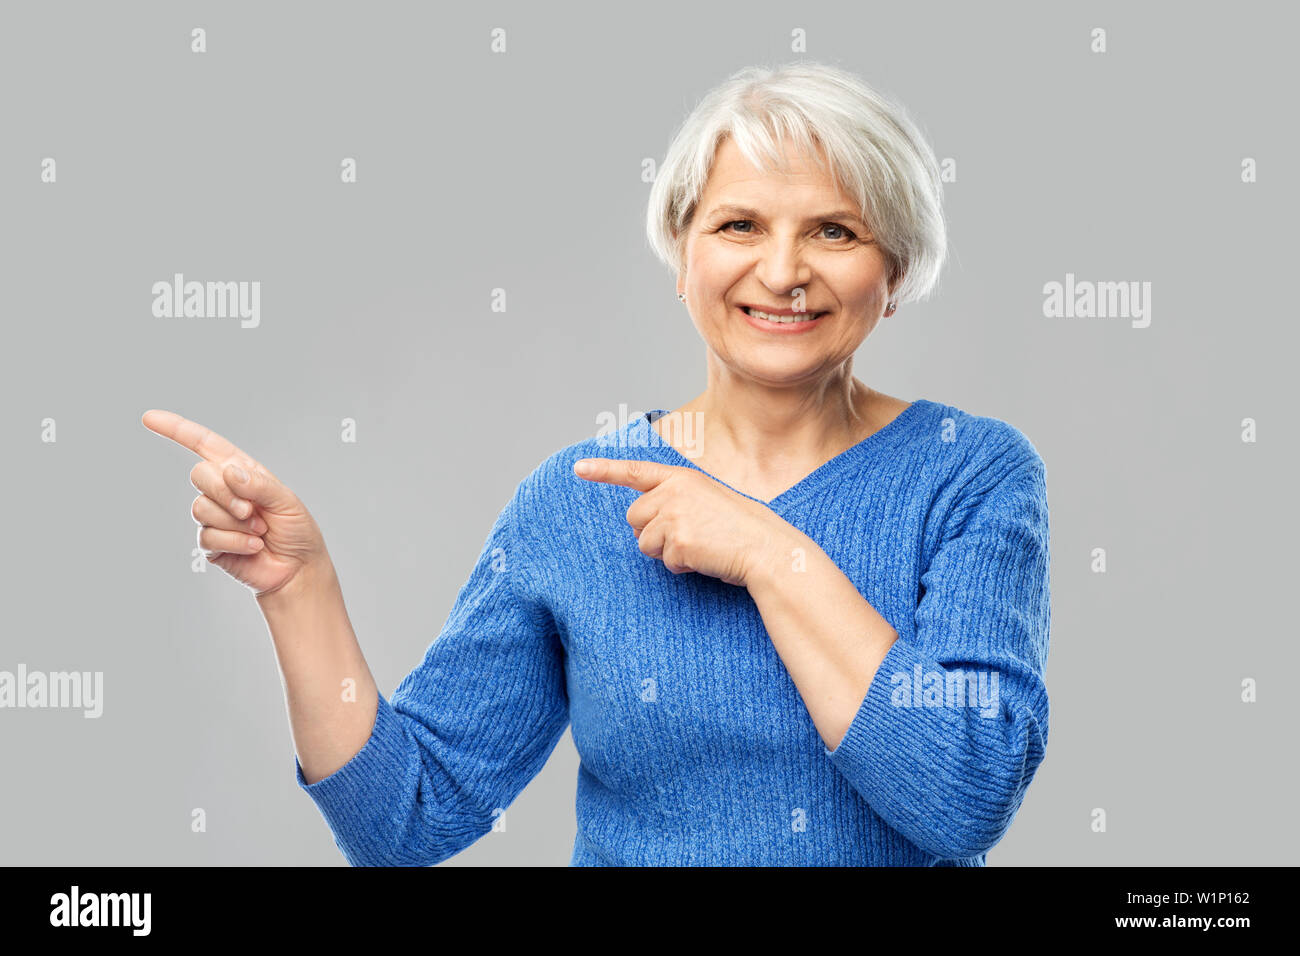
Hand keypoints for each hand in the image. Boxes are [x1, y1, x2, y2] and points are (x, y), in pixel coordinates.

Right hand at [141, 409, 330, 597]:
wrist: (298, 569)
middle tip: (250, 510)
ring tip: (259, 531)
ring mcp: (215, 518)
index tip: (149, 418)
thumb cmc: (297, 531)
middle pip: (199, 474)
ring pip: (201, 508)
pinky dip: (235, 542)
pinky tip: (253, 547)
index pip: (205, 445)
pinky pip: (207, 537)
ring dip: (235, 522)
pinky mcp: (211, 544)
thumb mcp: (286, 501)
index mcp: (242, 472)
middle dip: (224, 492)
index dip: (177, 430)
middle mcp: (224, 491)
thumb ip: (259, 484)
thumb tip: (229, 472)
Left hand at [573, 457, 795, 587]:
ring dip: (666, 552)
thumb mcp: (708, 501)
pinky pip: (664, 561)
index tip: (578, 468)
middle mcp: (674, 492)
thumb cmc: (742, 529)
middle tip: (686, 537)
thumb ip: (675, 503)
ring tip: (700, 546)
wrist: (768, 548)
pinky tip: (705, 558)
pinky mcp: (677, 541)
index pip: (635, 471)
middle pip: (634, 517)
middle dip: (651, 532)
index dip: (604, 470)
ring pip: (644, 542)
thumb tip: (644, 528)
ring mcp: (675, 516)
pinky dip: (681, 566)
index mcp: (682, 478)